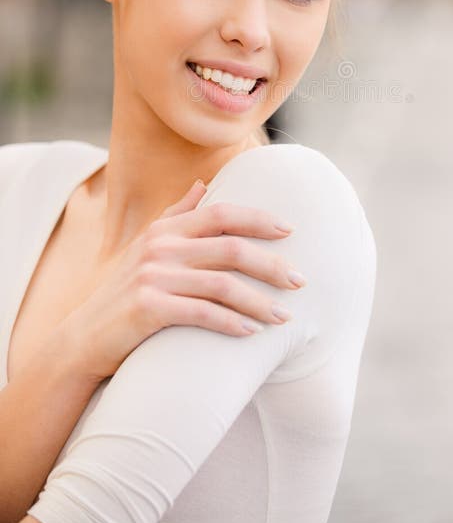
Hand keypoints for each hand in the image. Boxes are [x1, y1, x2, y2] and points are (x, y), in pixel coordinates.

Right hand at [61, 179, 306, 382]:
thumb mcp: (146, 247)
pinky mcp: (148, 308)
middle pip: (231, 248)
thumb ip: (176, 215)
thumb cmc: (123, 293)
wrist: (82, 339)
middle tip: (300, 281)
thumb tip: (202, 183)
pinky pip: (202, 313)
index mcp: (165, 230)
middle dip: (271, 265)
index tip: (289, 231)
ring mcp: (153, 277)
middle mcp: (160, 248)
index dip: (258, 219)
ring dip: (260, 301)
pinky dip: (232, 323)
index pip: (221, 213)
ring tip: (284, 317)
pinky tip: (252, 333)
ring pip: (223, 284)